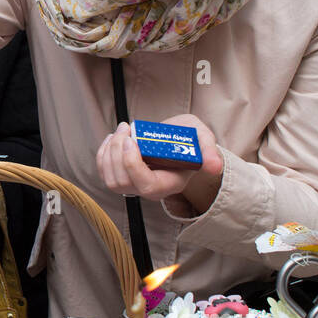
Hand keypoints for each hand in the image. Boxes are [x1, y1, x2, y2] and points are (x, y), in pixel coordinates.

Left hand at [96, 113, 224, 215]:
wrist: (176, 141)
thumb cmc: (189, 141)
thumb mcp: (203, 139)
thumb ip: (209, 151)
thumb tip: (214, 166)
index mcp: (169, 184)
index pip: (146, 185)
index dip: (133, 165)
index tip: (132, 140)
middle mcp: (149, 189)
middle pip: (122, 182)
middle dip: (118, 152)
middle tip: (126, 128)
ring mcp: (133, 185)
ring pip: (110, 179)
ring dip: (110, 151)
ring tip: (121, 130)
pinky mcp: (121, 176)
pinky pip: (104, 172)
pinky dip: (103, 153)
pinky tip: (112, 138)